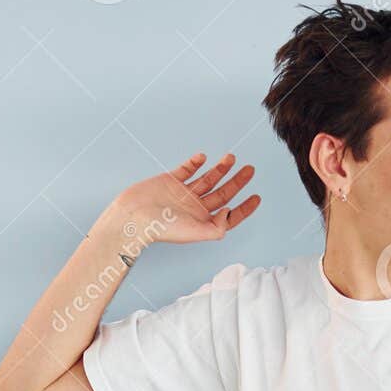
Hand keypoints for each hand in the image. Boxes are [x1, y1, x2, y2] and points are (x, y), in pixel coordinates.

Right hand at [109, 151, 261, 245]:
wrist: (133, 217)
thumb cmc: (161, 229)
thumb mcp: (195, 233)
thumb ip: (217, 227)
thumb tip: (229, 213)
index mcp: (202, 222)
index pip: (229, 215)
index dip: (244, 208)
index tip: (257, 197)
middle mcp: (195, 208)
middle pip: (222, 193)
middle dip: (237, 182)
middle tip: (251, 169)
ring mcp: (183, 193)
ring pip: (208, 179)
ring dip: (220, 168)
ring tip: (231, 157)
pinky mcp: (170, 180)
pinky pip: (187, 169)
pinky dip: (195, 162)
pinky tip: (203, 157)